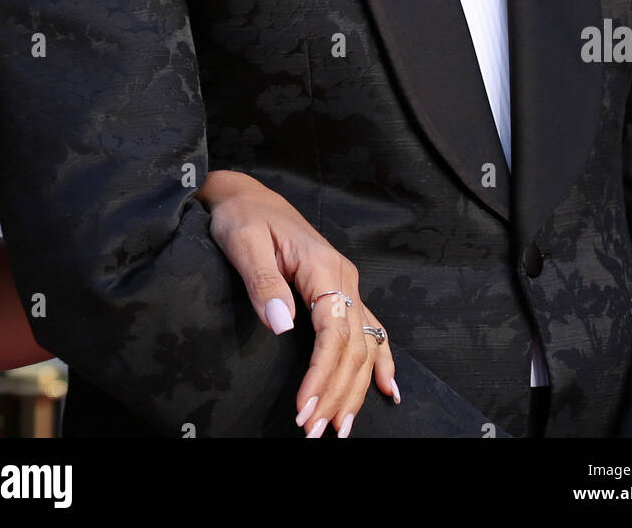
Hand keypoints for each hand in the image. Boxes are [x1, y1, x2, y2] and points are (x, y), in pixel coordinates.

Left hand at [197, 169, 398, 436]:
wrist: (248, 198)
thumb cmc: (243, 218)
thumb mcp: (243, 242)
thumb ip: (263, 282)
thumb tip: (282, 325)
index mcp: (322, 266)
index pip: (333, 331)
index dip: (323, 374)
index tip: (305, 407)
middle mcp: (343, 278)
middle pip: (354, 345)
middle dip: (338, 392)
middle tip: (316, 432)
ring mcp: (345, 285)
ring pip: (364, 344)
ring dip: (356, 388)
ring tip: (340, 428)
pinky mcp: (339, 291)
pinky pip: (369, 330)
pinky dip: (381, 361)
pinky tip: (388, 389)